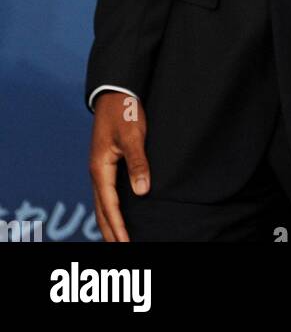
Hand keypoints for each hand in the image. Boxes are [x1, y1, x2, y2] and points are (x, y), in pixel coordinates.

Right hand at [89, 91, 149, 241]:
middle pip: (101, 211)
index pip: (109, 206)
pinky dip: (110, 209)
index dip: (118, 227)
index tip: (127, 244)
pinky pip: (106, 193)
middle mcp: (97, 172)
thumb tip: (141, 191)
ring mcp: (100, 168)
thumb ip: (138, 163)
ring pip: (102, 204)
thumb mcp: (133, 135)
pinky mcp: (106, 163)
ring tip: (119, 240)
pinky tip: (118, 215)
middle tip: (123, 251)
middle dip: (111, 233)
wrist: (116, 91)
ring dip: (109, 224)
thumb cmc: (124, 111)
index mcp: (100, 168)